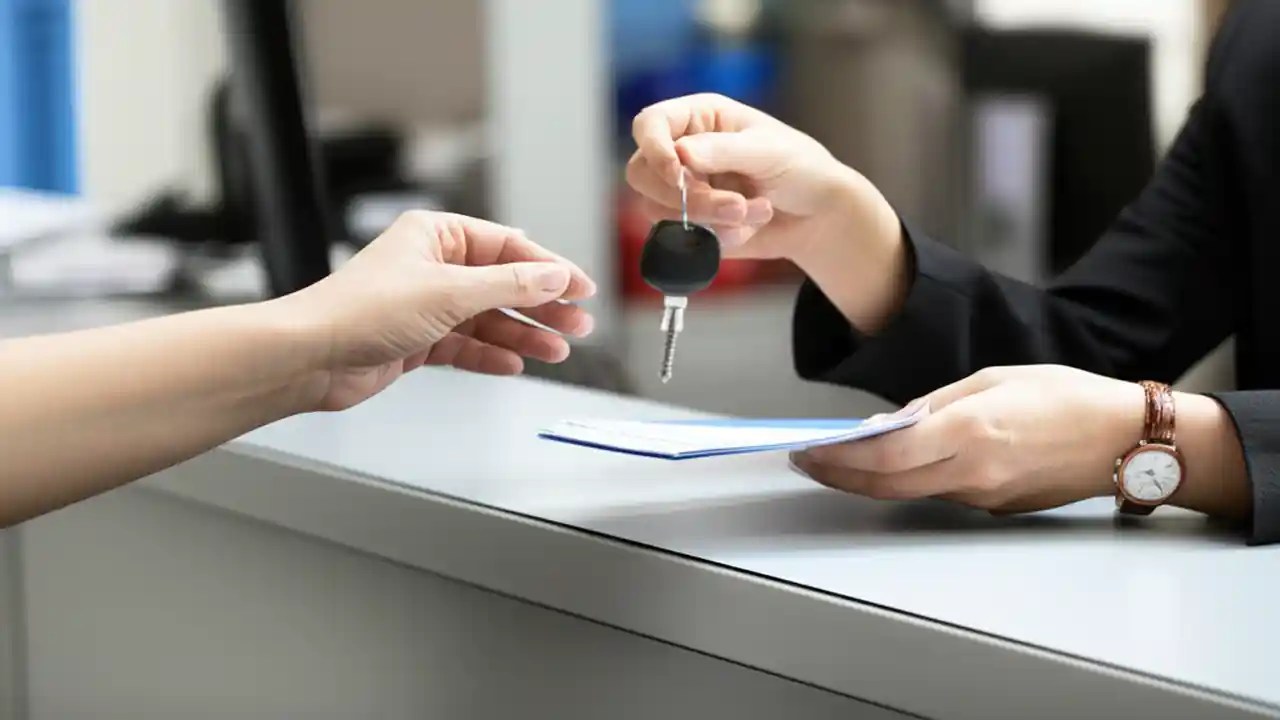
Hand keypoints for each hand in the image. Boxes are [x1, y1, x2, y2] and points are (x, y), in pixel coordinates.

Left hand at [281, 211, 596, 411]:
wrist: (312, 356)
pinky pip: (466, 345)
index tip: (581, 287)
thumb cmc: (359, 310)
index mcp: (436, 235)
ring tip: (556, 350)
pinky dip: (491, 355)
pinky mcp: (416, 340)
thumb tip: (552, 277)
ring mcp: (425, 305)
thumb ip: (508, 286)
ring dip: (523, 335)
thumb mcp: (449, 292)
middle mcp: (431, 266)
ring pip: (488, 318)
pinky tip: (515, 364)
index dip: (549, 269)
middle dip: (542, 306)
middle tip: (578, 324)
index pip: (508, 248)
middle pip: (503, 284)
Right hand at [627, 93, 884, 260]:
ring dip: (708, 218)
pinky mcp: (688, 226)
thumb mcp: (767, 151)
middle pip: (643, 173)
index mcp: (698, 118)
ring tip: (753, 213)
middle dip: (688, 196)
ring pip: (657, 209)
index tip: (678, 174)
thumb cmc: (799, 167)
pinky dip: (715, 238)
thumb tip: (680, 152)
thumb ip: (723, 150)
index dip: (654, 148)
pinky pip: (679, 238)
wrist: (816, 215)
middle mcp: (681, 152)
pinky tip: (748, 229)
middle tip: (735, 205)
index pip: (649, 125)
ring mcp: (681, 191)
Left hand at [790, 366, 1147, 513]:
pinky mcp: (996, 508)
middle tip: (809, 462)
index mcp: (972, 432)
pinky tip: (896, 465)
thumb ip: (935, 404)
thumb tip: (887, 426)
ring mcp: (985, 496)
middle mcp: (974, 472)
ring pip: (911, 493)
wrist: (1124, 439)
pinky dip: (910, 481)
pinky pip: (941, 494)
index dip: (839, 458)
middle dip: (840, 476)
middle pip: (887, 486)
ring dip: (870, 480)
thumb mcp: (994, 379)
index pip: (886, 457)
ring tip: (841, 459)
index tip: (809, 449)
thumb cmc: (1067, 396)